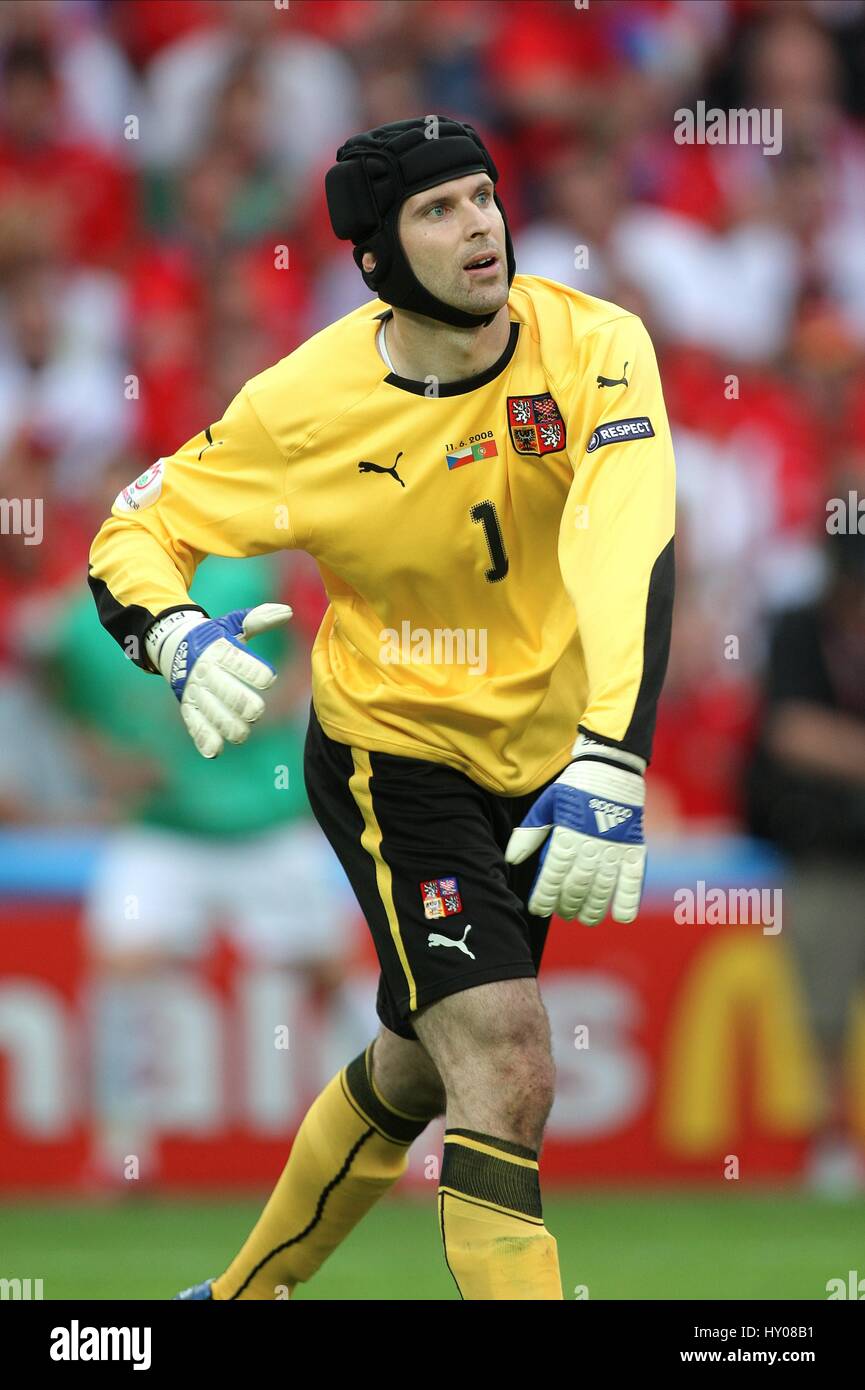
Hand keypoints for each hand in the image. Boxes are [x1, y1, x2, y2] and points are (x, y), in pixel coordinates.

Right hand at [145, 603, 292, 757]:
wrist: (174, 645)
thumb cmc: (214, 637)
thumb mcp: (233, 625)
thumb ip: (259, 619)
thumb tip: (288, 612)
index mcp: (219, 650)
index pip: (237, 661)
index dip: (254, 671)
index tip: (269, 679)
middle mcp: (206, 671)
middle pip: (224, 690)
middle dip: (241, 702)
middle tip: (256, 711)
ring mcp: (195, 690)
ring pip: (210, 711)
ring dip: (227, 724)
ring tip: (242, 733)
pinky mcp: (187, 706)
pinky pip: (193, 723)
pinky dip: (203, 738)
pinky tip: (215, 750)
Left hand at [505, 734, 645, 924]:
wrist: (612, 766)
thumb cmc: (575, 787)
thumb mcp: (547, 804)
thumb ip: (530, 833)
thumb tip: (511, 859)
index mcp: (567, 833)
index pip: (553, 875)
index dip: (544, 896)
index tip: (538, 907)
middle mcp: (591, 844)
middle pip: (577, 886)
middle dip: (567, 904)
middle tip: (562, 912)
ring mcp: (615, 848)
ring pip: (602, 888)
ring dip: (592, 908)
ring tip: (585, 918)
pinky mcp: (635, 848)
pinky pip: (634, 880)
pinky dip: (629, 900)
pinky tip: (621, 917)